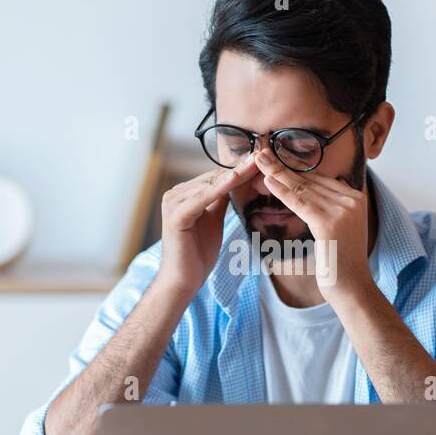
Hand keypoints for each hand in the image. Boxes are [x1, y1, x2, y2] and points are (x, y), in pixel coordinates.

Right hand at [155, 155, 257, 299]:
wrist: (184, 279)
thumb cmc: (198, 253)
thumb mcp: (213, 219)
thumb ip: (219, 200)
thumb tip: (233, 181)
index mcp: (183, 195)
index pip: (215, 177)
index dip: (238, 169)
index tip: (260, 160)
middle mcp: (174, 194)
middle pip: (213, 177)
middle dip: (239, 168)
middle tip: (263, 155)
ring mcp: (173, 203)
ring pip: (210, 184)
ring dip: (234, 174)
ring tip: (255, 162)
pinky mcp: (176, 215)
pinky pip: (202, 198)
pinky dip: (218, 188)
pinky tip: (234, 178)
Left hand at [255, 149, 373, 302]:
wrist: (353, 289)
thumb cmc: (341, 264)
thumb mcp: (338, 230)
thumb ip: (328, 211)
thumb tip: (308, 197)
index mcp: (356, 198)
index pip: (319, 180)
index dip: (293, 171)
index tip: (273, 163)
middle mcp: (352, 200)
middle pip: (310, 180)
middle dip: (282, 168)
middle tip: (261, 154)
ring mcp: (343, 210)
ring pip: (303, 188)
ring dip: (277, 174)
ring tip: (259, 160)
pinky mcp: (330, 223)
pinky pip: (300, 203)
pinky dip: (282, 191)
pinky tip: (268, 181)